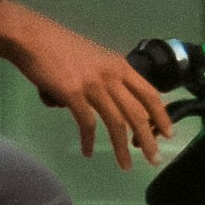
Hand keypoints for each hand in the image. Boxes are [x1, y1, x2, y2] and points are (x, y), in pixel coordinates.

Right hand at [0, 0, 174, 169]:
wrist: (35, 38)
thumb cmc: (62, 48)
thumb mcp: (95, 58)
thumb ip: (107, 78)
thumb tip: (110, 101)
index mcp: (119, 66)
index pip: (149, 92)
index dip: (161, 114)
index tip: (169, 132)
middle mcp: (111, 75)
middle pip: (137, 112)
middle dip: (149, 139)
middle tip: (155, 159)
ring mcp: (93, 84)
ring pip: (117, 122)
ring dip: (122, 147)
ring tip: (125, 165)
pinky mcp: (73, 94)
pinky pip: (87, 124)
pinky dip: (89, 141)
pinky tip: (88, 152)